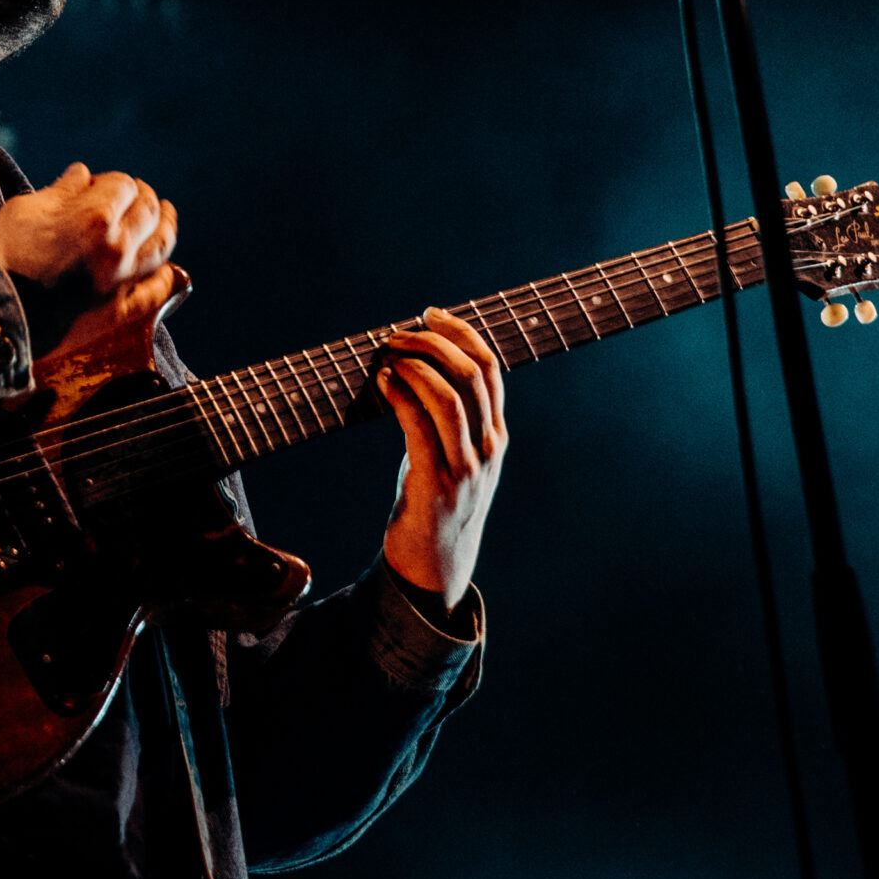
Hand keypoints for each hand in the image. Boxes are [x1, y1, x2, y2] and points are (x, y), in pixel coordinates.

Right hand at [0, 161, 179, 322]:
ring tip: (166, 216)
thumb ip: (60, 192)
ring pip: (160, 248)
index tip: (99, 185)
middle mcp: (117, 247)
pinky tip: (168, 271)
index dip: (112, 181)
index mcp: (95, 216)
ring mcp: (121, 281)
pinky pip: (153, 293)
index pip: (122, 185)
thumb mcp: (24, 210)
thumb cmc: (4, 256)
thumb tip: (82, 175)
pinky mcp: (118, 312)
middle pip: (148, 211)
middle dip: (143, 197)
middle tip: (136, 195)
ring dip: (166, 227)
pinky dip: (164, 279)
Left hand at [377, 307, 507, 613]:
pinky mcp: (438, 486)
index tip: (430, 313)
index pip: (490, 368)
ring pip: (450, 397)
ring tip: (388, 356)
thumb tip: (415, 362)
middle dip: (433, 342)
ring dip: (415, 366)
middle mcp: (489, 448)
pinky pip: (420, 429)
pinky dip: (401, 397)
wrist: (435, 566)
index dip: (462, 332)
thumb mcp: (454, 454)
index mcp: (496, 435)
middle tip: (398, 334)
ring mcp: (467, 469)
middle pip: (472, 374)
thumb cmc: (436, 501)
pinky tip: (383, 383)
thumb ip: (449, 417)